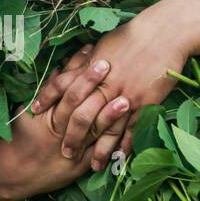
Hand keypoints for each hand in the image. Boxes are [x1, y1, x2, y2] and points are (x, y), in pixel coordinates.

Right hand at [0, 46, 129, 200]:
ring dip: (110, 114)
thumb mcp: (27, 115)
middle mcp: (59, 129)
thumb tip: (61, 69)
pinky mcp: (81, 165)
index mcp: (45, 114)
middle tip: (108, 65)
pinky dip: (114, 141)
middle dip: (92, 84)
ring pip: (92, 128)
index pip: (61, 86)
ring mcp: (72, 148)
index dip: (76, 67)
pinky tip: (128, 130)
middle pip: (77, 103)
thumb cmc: (20, 140)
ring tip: (126, 100)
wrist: (14, 175)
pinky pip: (99, 152)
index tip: (91, 49)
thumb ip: (46, 94)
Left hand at [33, 3, 190, 169]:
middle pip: (83, 116)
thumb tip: (72, 70)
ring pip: (108, 129)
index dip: (46, 99)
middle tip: (64, 153)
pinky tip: (119, 157)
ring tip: (93, 166)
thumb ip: (87, 63)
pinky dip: (126, 144)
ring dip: (100, 150)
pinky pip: (132, 128)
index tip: (34, 112)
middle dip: (73, 137)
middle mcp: (105, 86)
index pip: (62, 86)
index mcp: (92, 69)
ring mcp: (125, 97)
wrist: (164, 33)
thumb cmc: (132, 35)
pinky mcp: (144, 103)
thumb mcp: (103, 46)